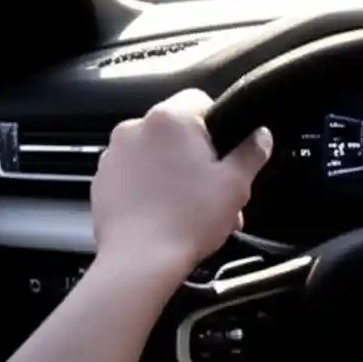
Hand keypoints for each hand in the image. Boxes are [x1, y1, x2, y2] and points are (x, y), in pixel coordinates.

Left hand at [91, 89, 272, 281]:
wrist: (140, 261)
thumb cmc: (188, 220)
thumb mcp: (235, 185)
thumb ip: (252, 152)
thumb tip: (261, 135)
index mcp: (170, 119)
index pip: (200, 100)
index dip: (219, 124)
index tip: (226, 151)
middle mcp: (135, 128)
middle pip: (177, 131)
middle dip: (196, 155)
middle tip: (213, 188)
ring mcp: (113, 155)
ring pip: (154, 154)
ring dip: (172, 171)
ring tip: (188, 206)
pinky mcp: (101, 181)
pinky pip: (132, 175)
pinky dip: (147, 187)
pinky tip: (163, 213)